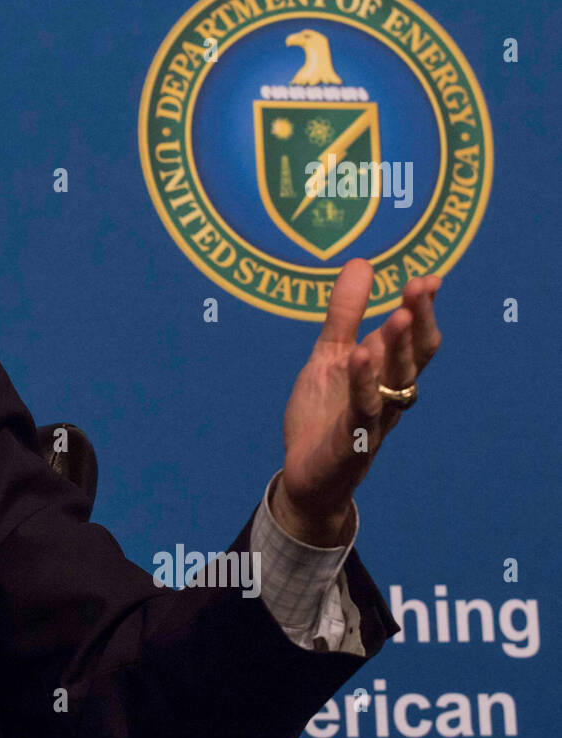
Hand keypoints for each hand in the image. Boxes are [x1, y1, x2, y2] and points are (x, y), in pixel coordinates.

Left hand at [274, 259, 441, 545]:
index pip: (415, 339)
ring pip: (395, 381)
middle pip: (413, 356)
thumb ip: (345, 314)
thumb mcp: (330, 356)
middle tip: (420, 286)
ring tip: (400, 315)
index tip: (429, 278)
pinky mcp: (351, 439)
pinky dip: (362, 382)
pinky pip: (361, 409)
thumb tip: (362, 262)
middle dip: (418, 321)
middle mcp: (389, 394)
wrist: (307, 475)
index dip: (424, 311)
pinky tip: (358, 355)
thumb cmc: (325, 413)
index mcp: (386, 373)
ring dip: (398, 349)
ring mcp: (372, 418)